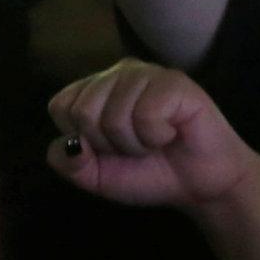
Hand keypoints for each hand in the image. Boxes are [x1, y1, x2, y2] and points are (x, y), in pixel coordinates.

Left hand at [45, 62, 257, 208]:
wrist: (199, 186)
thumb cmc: (148, 173)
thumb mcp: (96, 177)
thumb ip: (69, 163)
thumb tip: (69, 144)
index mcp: (95, 88)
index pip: (60, 107)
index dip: (82, 139)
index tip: (109, 148)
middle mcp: (118, 73)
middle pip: (83, 111)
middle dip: (108, 144)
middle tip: (136, 146)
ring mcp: (146, 73)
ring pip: (113, 116)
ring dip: (135, 144)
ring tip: (156, 141)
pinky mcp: (174, 81)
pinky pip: (145, 114)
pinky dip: (156, 136)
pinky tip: (172, 133)